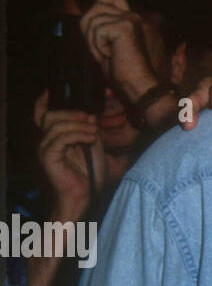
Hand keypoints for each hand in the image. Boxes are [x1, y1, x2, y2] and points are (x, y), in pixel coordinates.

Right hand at [34, 89, 105, 215]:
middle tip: (90, 117)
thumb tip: (91, 112)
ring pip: (56, 125)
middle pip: (50, 115)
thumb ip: (90, 128)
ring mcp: (45, 148)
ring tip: (93, 131)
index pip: (43, 112)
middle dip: (72, 112)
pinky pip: (60, 139)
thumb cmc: (88, 174)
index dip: (47, 99)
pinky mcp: (48, 156)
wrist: (83, 196)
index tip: (58, 89)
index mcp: (54, 136)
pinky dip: (77, 135)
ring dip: (78, 125)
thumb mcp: (93, 145)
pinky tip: (90, 138)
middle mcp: (46, 140)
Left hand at [80, 0, 159, 104]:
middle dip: (90, 29)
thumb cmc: (123, 72)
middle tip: (104, 49)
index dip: (97, 8)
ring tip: (109, 55)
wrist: (137, 86)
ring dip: (94, 42)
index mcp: (130, 19)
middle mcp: (131, 16)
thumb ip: (100, 28)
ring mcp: (129, 20)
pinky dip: (99, 47)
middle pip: (95, 7)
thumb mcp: (108, 45)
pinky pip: (97, 31)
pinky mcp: (124, 27)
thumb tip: (84, 17)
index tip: (98, 30)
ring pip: (93, 20)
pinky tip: (112, 55)